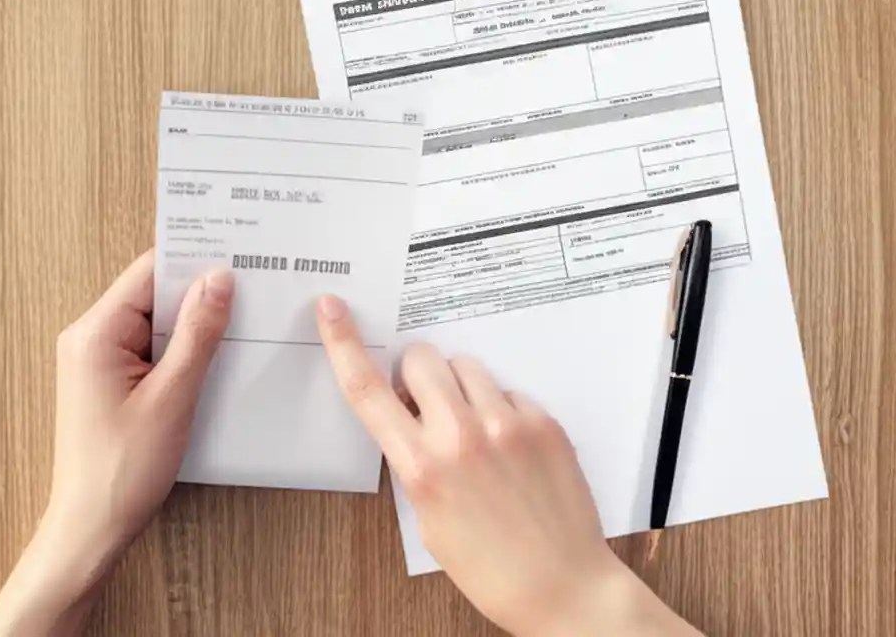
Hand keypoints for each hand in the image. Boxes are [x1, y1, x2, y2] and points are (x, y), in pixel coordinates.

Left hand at [0, 250, 232, 634]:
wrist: (92, 526)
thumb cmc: (123, 469)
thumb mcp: (172, 396)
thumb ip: (197, 334)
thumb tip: (219, 279)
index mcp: (95, 333)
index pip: (149, 271)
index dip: (194, 260)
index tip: (238, 252)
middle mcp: (89, 337)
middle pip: (153, 292)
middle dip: (199, 291)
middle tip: (251, 286)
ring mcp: (97, 358)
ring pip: (156, 320)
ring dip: (194, 323)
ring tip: (239, 322)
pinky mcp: (109, 379)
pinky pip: (151, 347)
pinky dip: (182, 349)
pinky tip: (212, 357)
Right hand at [315, 295, 697, 636]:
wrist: (562, 585)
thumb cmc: (491, 567)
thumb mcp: (429, 519)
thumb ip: (415, 462)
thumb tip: (412, 419)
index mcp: (422, 467)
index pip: (368, 391)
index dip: (343, 343)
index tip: (332, 309)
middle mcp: (462, 436)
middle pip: (421, 359)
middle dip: (417, 374)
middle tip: (426, 403)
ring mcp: (507, 424)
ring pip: (466, 366)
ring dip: (460, 387)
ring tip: (476, 431)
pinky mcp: (545, 423)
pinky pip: (509, 391)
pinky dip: (502, 409)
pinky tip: (511, 449)